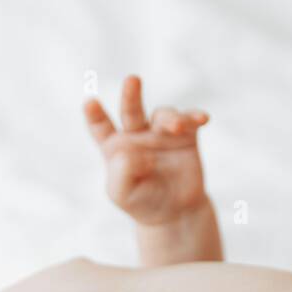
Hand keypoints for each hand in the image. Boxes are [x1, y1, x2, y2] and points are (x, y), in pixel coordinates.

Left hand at [84, 75, 210, 227]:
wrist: (175, 211)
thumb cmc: (142, 200)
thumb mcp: (123, 194)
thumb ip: (121, 173)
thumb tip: (132, 151)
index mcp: (115, 146)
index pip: (102, 127)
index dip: (96, 115)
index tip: (89, 103)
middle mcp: (136, 134)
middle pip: (131, 110)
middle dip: (131, 95)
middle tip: (132, 80)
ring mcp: (161, 133)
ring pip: (162, 115)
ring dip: (169, 118)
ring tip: (176, 127)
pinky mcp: (185, 135)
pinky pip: (190, 119)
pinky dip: (195, 116)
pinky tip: (202, 119)